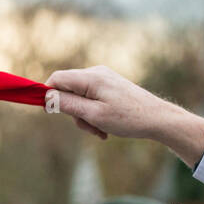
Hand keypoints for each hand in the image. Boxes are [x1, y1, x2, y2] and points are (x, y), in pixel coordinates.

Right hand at [44, 65, 203, 165]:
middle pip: (67, 90)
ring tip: (99, 130)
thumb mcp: (93, 114)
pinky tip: (104, 127)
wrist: (158, 118)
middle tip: (87, 127)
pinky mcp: (109, 87)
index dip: (48, 94)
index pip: (57, 78)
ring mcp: (103, 79)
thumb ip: (67, 104)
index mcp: (91, 77)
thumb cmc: (127, 118)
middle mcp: (96, 73)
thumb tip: (46, 97)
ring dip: (84, 117)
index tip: (49, 113)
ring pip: (79, 98)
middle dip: (71, 111)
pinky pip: (91, 99)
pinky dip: (93, 114)